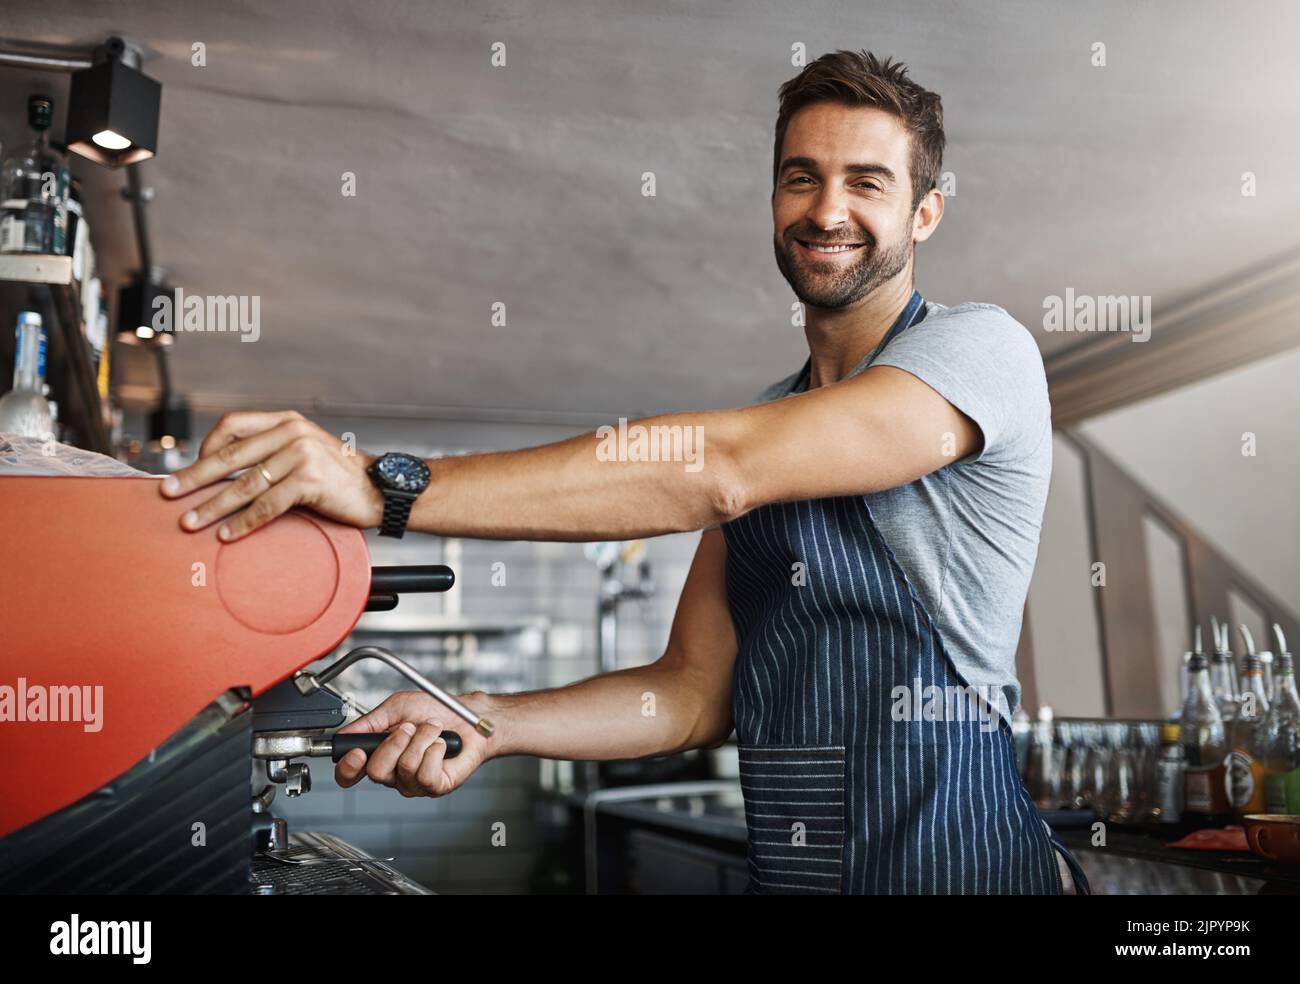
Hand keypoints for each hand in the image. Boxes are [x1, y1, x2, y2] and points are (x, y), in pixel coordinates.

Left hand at [158, 410, 385, 539]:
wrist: (382, 489)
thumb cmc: (341, 476)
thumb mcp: (306, 452)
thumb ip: (273, 453)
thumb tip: (227, 473)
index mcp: (287, 420)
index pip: (233, 425)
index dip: (206, 447)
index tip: (191, 471)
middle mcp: (292, 432)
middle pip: (230, 455)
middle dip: (195, 477)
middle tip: (169, 493)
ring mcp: (302, 454)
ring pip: (245, 484)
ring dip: (214, 506)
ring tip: (192, 522)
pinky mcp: (310, 479)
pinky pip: (267, 504)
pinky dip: (244, 522)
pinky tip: (228, 533)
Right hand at [334, 692, 493, 797]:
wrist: (468, 714)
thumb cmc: (435, 710)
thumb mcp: (396, 707)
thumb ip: (369, 722)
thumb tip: (343, 735)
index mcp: (378, 754)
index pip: (350, 774)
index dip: (348, 768)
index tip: (356, 752)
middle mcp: (392, 773)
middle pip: (376, 771)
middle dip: (395, 742)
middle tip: (410, 727)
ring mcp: (413, 783)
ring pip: (404, 768)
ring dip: (421, 740)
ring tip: (432, 730)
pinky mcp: (435, 786)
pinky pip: (425, 774)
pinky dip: (435, 751)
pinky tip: (441, 745)